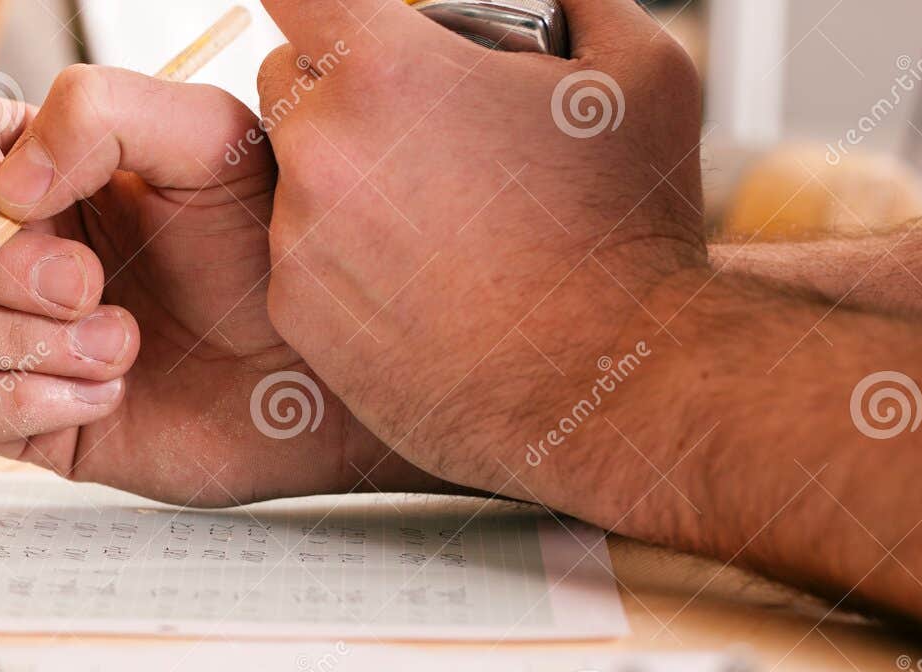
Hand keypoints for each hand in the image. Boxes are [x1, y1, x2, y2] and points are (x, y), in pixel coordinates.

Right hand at [0, 65, 446, 505]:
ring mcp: (11, 336)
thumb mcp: (211, 141)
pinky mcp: (27, 414)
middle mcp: (10, 248)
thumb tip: (6, 186)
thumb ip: (102, 112)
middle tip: (87, 282)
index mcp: (38, 166)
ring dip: (24, 337)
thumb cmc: (274, 251)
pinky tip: (111, 391)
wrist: (320, 370)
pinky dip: (33, 397)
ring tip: (125, 343)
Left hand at [256, 0, 706, 502]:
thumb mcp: (636, 70)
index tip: (344, 14)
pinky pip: (296, 255)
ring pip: (291, 175)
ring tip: (433, 216)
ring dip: (340, 177)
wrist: (604, 382)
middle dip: (337, 86)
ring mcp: (300, 239)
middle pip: (285, 80)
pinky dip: (337, 255)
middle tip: (417, 123)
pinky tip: (417, 276)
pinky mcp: (296, 312)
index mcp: (384, 72)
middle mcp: (322, 152)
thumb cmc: (627, 233)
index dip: (322, 0)